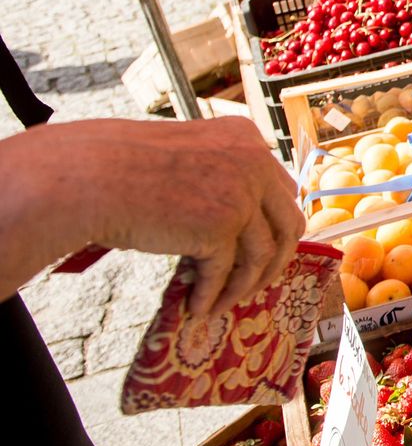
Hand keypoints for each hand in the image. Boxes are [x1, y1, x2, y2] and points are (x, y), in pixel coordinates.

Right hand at [0, 118, 303, 316]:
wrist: (90, 176)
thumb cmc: (126, 168)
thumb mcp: (190, 157)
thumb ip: (223, 178)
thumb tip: (243, 227)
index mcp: (247, 138)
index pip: (283, 191)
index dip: (277, 226)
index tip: (266, 251)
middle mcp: (254, 163)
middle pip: (287, 224)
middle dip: (274, 261)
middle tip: (255, 284)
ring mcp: (241, 195)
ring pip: (261, 255)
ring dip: (242, 286)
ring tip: (223, 303)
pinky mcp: (220, 227)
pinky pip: (225, 272)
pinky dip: (213, 294)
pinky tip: (199, 307)